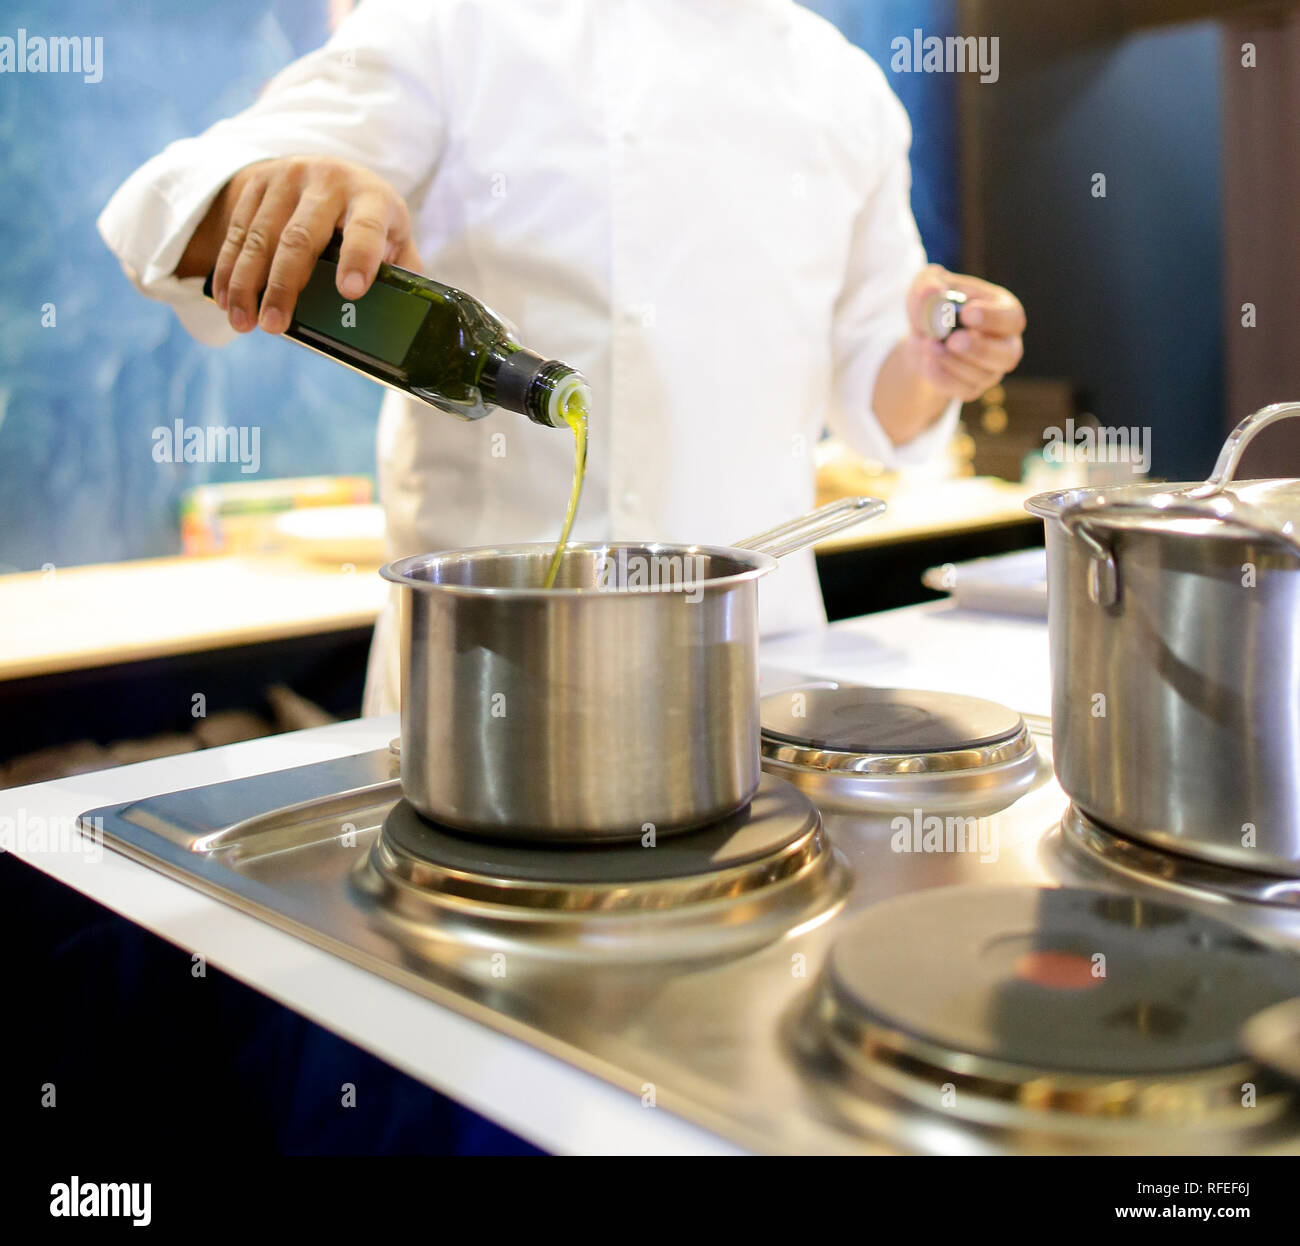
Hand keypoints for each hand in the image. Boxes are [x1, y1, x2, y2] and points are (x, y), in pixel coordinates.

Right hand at [177, 155, 420, 334]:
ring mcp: (288, 178)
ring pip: (261, 236)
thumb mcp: (394, 237)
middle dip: (284, 285)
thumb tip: (400, 319)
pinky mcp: (258, 183)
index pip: (366, 228)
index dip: (359, 258)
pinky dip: (229, 269)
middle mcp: (328, 181)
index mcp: (371, 198)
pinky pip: (238, 230)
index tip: (351, 292)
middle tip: (275, 326)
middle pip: (300, 238)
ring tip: (244, 323)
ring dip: (246, 284)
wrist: (329, 171)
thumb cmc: (369, 220)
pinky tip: (227, 300)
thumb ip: (400, 271)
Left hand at [904, 265, 1025, 402]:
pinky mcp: (972, 388)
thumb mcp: (926, 285)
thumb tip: (933, 291)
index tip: (966, 313)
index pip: (1011, 318)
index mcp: (1004, 310)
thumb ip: (929, 282)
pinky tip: (927, 362)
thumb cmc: (933, 305)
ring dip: (953, 362)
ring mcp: (991, 370)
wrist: (921, 338)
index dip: (992, 317)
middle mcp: (1005, 343)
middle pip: (1007, 354)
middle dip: (979, 349)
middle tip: (953, 340)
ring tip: (928, 344)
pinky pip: (964, 390)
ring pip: (983, 375)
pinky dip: (943, 378)